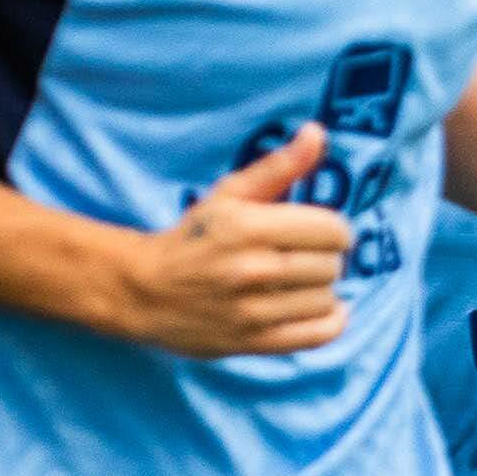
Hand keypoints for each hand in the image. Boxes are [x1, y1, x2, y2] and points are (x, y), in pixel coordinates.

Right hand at [123, 123, 353, 356]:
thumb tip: (318, 132)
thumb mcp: (230, 194)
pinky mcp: (253, 342)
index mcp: (248, 226)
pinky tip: (326, 308)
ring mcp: (252, 310)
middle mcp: (252, 269)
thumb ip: (279, 166)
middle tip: (306, 257)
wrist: (143, 291)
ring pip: (327, 298)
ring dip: (323, 289)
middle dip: (327, 258)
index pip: (332, 230)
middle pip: (332, 265)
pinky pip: (317, 334)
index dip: (334, 229)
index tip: (319, 231)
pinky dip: (333, 321)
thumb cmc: (193, 236)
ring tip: (303, 282)